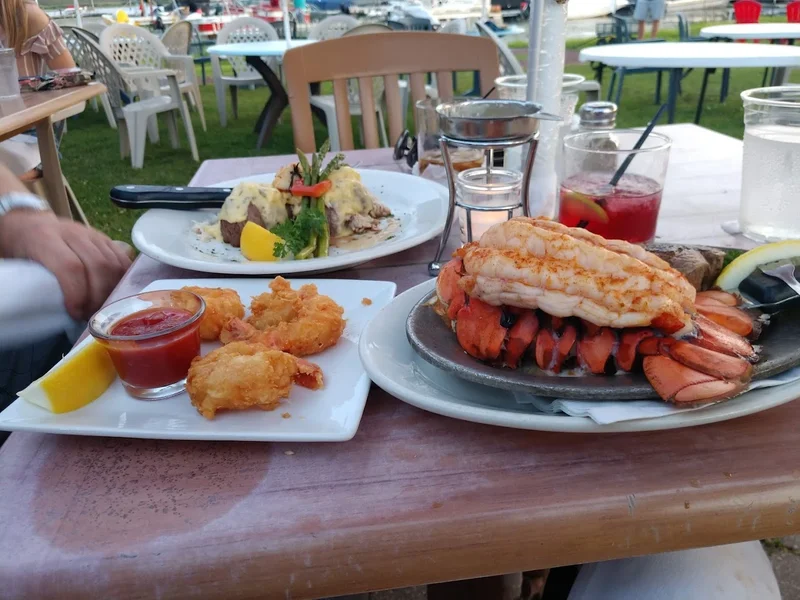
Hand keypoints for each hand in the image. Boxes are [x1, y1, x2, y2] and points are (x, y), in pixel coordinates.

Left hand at [0, 210, 131, 319]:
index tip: (76, 313)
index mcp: (44, 238)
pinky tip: (117, 294)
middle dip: (99, 295)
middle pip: (98, 265)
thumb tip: (61, 314)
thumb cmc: (19, 251)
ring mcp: (91, 233)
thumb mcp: (19, 265)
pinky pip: (122, 259)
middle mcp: (71, 232)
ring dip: (113, 290)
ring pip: (113, 262)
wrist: (26, 224)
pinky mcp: (104, 237)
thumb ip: (38, 284)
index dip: (78, 294)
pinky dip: (124, 279)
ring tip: (104, 307)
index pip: (70, 267)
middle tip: (93, 314)